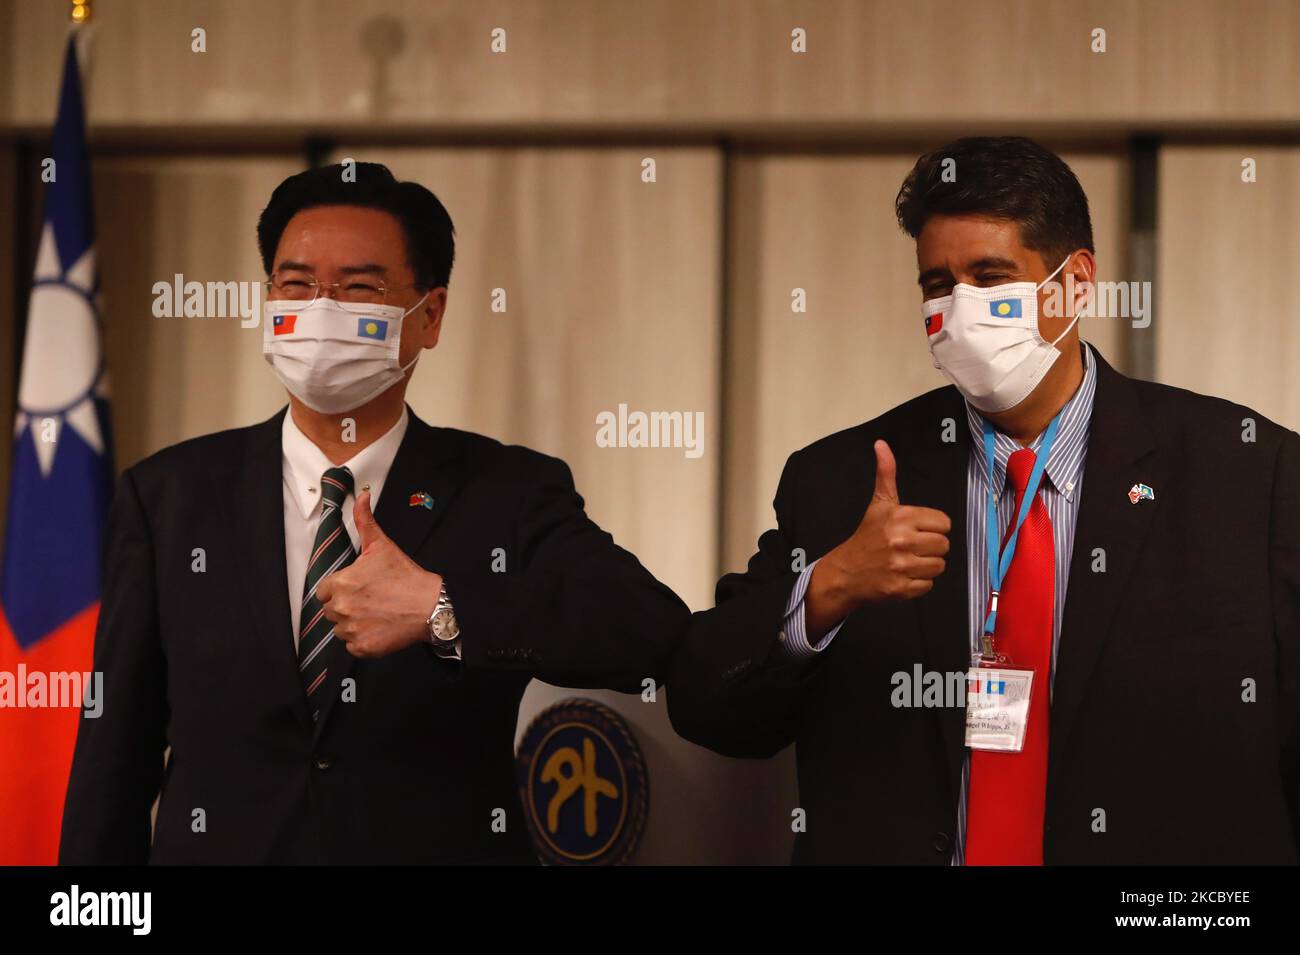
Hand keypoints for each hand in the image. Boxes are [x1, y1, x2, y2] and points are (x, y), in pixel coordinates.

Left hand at [316, 490, 441, 658]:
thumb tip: (361, 495)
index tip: (360, 588)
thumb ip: (364, 520)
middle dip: (347, 606)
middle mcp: (341, 608)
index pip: (325, 591)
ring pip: (340, 629)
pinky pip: (352, 646)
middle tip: (372, 601)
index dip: (341, 589)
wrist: (431, 606)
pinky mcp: (362, 647)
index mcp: (341, 583)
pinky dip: (364, 640)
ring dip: (353, 624)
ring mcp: (351, 630)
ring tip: (377, 614)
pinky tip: (380, 628)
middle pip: (331, 611)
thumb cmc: (406, 576)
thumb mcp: (382, 545)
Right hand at [805, 440, 950, 637]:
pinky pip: (928, 585)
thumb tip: (881, 444)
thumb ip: (886, 474)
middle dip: (931, 547)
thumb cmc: (867, 536)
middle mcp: (901, 541)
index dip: (933, 527)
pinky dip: (918, 583)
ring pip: (939, 566)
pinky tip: (903, 575)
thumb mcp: (879, 504)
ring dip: (926, 566)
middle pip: (944, 545)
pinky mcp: (901, 588)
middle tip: (911, 547)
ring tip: (908, 561)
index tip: (916, 530)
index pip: (944, 523)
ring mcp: (901, 567)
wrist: (846, 572)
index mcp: (900, 517)